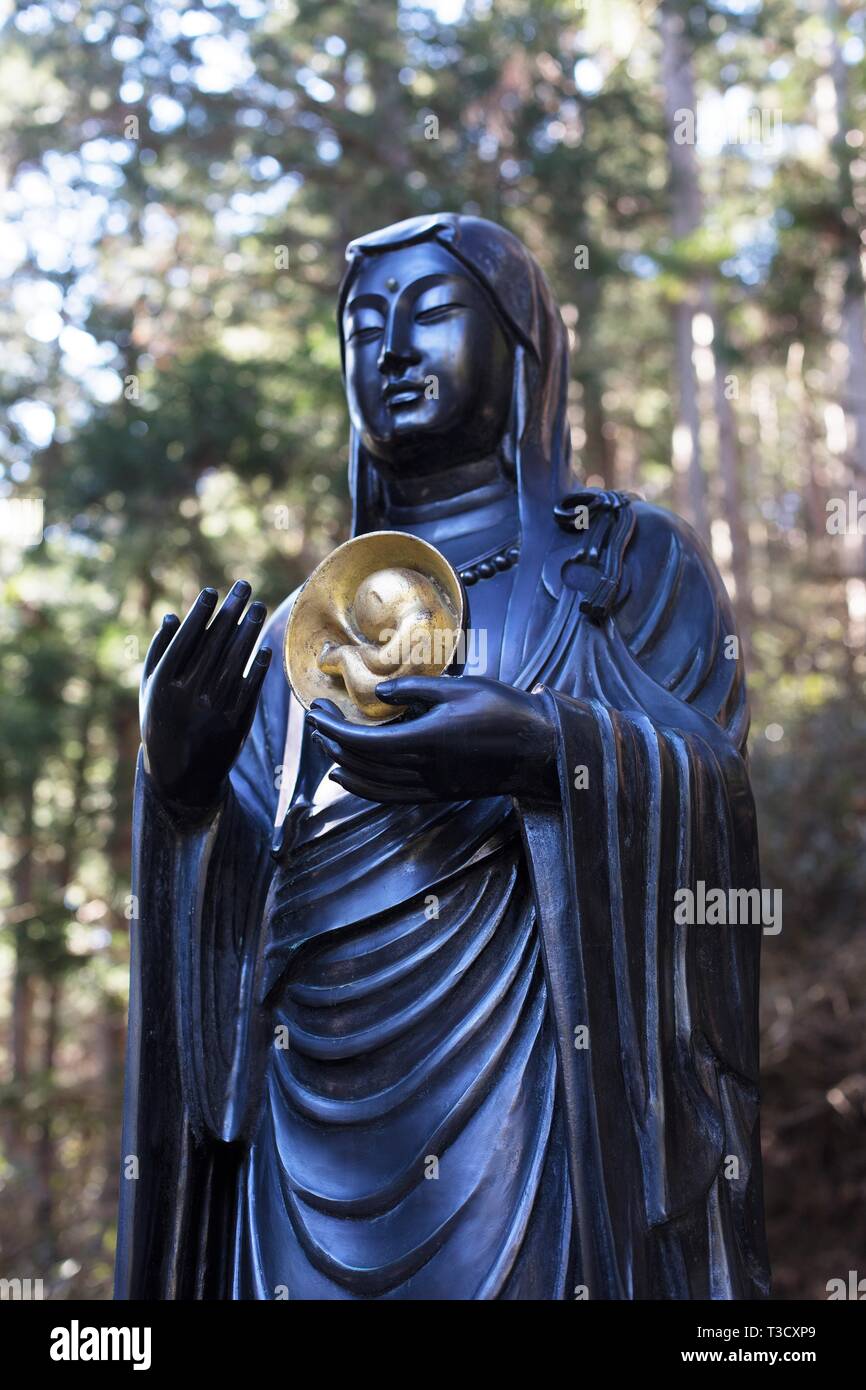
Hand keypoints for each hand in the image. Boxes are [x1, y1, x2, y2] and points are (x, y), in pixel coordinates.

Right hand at [140, 580, 271, 812]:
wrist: (179, 776)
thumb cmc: (162, 722)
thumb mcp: (150, 690)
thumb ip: (158, 652)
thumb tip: (172, 615)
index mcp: (164, 683)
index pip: (186, 638)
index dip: (200, 612)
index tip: (212, 591)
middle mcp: (188, 693)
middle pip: (215, 642)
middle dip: (231, 610)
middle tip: (244, 586)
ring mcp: (213, 708)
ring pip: (236, 659)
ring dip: (249, 629)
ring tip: (258, 607)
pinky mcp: (236, 722)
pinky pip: (250, 685)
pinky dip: (257, 665)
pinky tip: (264, 647)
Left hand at [307, 675, 557, 803]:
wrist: (540, 749)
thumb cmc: (505, 711)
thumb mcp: (460, 687)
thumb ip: (416, 689)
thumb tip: (380, 693)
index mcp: (427, 739)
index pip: (365, 740)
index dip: (334, 729)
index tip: (317, 712)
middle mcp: (425, 769)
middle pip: (363, 763)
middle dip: (331, 742)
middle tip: (316, 721)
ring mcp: (431, 786)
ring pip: (372, 784)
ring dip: (342, 765)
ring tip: (324, 745)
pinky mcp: (439, 793)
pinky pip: (390, 796)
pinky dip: (362, 788)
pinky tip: (347, 776)